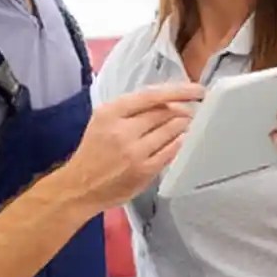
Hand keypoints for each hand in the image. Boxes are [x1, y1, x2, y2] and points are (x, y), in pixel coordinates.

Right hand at [68, 82, 205, 208]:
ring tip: (185, 126)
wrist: (80, 186)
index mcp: (110, 113)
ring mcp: (134, 152)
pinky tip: (180, 141)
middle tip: (189, 112)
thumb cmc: (94, 151)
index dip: (179, 91)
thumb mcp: (104, 120)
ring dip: (183, 126)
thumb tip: (168, 101)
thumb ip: (132, 109)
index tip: (196, 90)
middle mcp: (122, 130)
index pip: (152, 96)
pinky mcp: (143, 171)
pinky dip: (179, 143)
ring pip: (171, 131)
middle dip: (182, 111)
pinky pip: (171, 151)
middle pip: (165, 113)